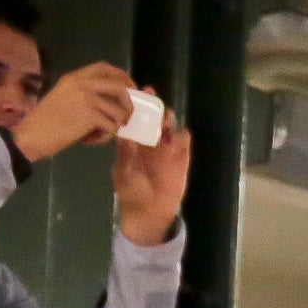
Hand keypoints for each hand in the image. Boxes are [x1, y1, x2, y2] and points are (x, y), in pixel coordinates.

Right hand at [13, 63, 133, 163]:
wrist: (31, 135)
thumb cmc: (45, 122)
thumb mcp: (63, 98)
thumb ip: (84, 93)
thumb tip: (112, 100)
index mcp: (73, 77)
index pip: (105, 67)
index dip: (122, 77)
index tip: (130, 89)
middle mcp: (81, 82)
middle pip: (119, 85)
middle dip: (129, 102)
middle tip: (127, 117)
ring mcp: (87, 97)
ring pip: (119, 109)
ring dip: (116, 125)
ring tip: (103, 133)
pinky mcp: (90, 114)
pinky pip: (112, 125)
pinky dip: (106, 137)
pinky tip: (92, 140)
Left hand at [112, 90, 191, 245]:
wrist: (147, 213)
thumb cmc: (130, 192)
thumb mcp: (122, 170)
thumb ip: (125, 151)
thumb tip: (123, 130)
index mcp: (134, 143)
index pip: (135, 120)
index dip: (135, 107)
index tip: (132, 94)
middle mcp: (151, 143)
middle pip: (154, 118)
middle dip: (153, 106)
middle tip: (149, 96)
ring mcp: (167, 150)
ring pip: (170, 126)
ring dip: (167, 118)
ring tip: (162, 116)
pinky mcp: (181, 159)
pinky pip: (184, 141)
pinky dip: (181, 135)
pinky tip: (174, 135)